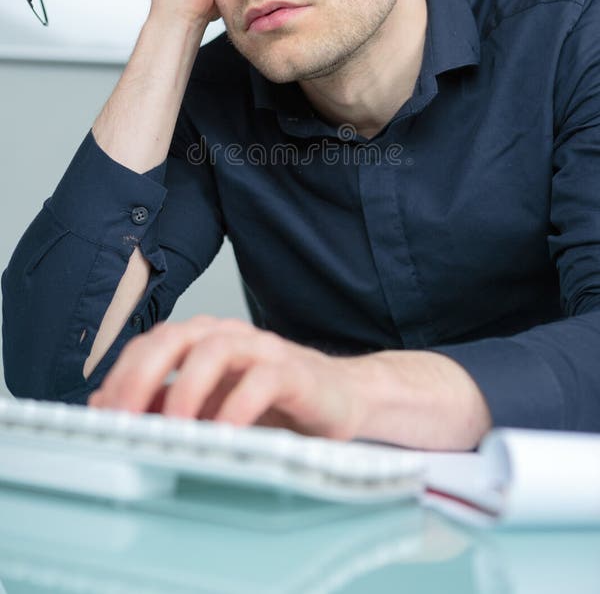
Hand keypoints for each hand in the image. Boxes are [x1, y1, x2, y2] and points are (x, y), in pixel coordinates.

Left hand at [87, 316, 491, 448]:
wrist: (341, 398)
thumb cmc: (272, 403)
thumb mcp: (210, 404)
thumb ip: (163, 400)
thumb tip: (106, 406)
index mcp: (204, 338)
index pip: (152, 343)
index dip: (123, 375)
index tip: (104, 414)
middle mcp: (230, 335)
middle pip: (176, 337)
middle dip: (143, 377)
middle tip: (125, 417)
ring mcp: (264, 349)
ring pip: (217, 349)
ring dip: (187, 388)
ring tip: (174, 426)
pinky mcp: (295, 371)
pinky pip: (263, 380)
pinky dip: (238, 406)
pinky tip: (224, 432)